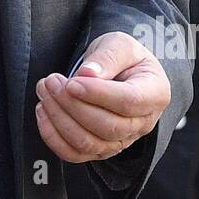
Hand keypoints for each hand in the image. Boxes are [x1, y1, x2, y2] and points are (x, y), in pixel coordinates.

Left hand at [34, 31, 171, 163]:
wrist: (120, 72)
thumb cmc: (123, 58)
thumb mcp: (120, 44)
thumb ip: (107, 57)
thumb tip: (87, 75)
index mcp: (154, 93)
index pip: (129, 101)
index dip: (97, 94)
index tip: (71, 83)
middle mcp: (142, 123)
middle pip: (106, 126)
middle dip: (72, 105)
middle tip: (51, 81)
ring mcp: (122, 141)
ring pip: (89, 143)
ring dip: (59, 119)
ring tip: (45, 93)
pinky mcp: (100, 149)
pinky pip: (75, 154)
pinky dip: (53, 137)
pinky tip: (43, 113)